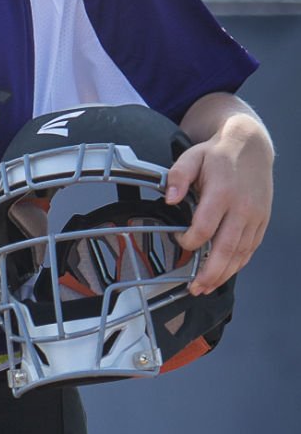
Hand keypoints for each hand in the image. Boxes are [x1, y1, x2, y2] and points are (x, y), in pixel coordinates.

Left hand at [166, 112, 273, 296]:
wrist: (251, 146)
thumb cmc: (219, 154)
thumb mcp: (192, 156)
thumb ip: (178, 176)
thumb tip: (170, 198)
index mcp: (222, 192)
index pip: (205, 228)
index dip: (189, 241)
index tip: (180, 240)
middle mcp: (242, 207)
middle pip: (226, 248)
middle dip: (209, 272)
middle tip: (195, 288)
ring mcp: (255, 216)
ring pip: (240, 253)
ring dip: (223, 274)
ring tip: (206, 287)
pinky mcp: (262, 221)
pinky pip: (250, 249)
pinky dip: (238, 264)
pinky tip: (225, 274)